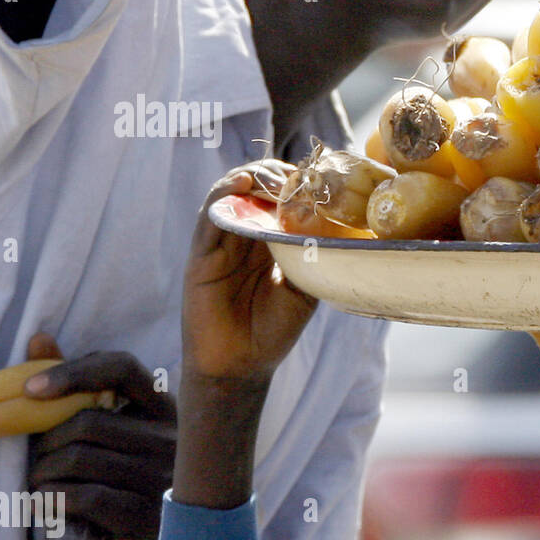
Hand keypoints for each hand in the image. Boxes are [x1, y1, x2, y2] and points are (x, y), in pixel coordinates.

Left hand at [23, 333, 176, 539]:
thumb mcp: (99, 442)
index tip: (30, 391)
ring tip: (38, 489)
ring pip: (81, 458)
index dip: (74, 371)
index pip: (123, 369)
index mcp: (165, 412)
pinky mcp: (150, 519)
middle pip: (89, 419)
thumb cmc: (112, 493)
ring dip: (42, 476)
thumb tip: (40, 340)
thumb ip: (74, 392)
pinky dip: (52, 501)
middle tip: (33, 464)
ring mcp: (166, 480)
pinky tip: (47, 509)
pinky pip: (85, 495)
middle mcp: (174, 440)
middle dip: (45, 443)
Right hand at [182, 165, 317, 384]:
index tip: (319, 175)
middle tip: (298, 175)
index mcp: (270, 240)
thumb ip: (313, 257)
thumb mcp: (304, 288)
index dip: (296, 181)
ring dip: (253, 178)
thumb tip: (338, 226)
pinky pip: (210, 216)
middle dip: (277, 174)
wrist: (241, 365)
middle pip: (256, 188)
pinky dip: (223, 195)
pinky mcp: (201, 254)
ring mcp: (222, 242)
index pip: (280, 197)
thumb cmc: (273, 328)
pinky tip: (241, 183)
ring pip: (232, 194)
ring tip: (273, 176)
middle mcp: (245, 235)